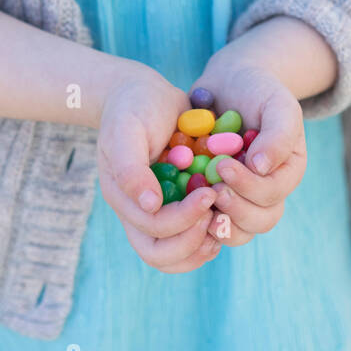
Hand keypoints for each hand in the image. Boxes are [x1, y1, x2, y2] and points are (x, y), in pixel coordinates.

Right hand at [97, 67, 222, 273]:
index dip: (183, 219)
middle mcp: (140, 213)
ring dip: (203, 245)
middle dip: (193, 241)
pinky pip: (194, 237)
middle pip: (161, 256)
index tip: (208, 192)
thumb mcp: (125, 130)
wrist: (144, 94)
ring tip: (222, 223)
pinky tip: (227, 216)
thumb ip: (131, 168)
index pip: (153, 231)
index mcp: (124, 199)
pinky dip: (211, 233)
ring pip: (177, 256)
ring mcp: (159, 212)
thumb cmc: (132, 108)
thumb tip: (149, 206)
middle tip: (215, 213)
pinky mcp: (179, 204)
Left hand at [189, 56, 306, 249]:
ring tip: (196, 201)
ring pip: (236, 231)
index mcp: (287, 173)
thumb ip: (279, 134)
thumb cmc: (258, 90)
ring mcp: (241, 197)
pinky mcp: (215, 198)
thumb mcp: (278, 104)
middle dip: (234, 210)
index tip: (223, 166)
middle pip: (258, 221)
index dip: (248, 187)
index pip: (272, 195)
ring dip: (216, 222)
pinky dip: (195, 219)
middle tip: (210, 190)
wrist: (231, 82)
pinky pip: (208, 222)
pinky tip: (181, 205)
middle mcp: (267, 191)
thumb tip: (262, 168)